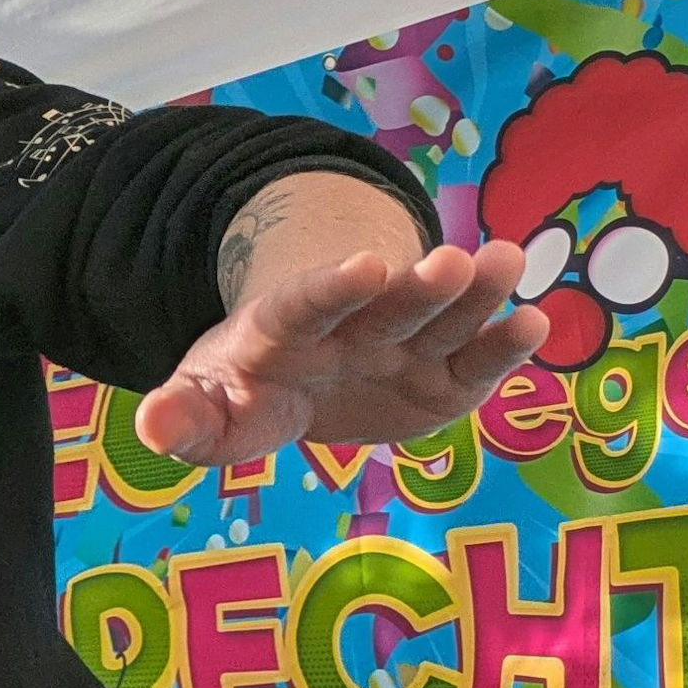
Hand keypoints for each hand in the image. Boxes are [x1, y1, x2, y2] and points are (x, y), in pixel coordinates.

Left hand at [137, 241, 544, 465]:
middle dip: (418, 286)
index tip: (364, 265)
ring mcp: (405, 348)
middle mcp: (354, 328)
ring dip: (474, 294)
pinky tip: (535, 325)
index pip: (306, 304)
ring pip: (441, 317)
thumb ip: (187, 420)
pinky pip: (476, 361)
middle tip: (453, 260)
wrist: (296, 382)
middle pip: (386, 305)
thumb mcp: (209, 410)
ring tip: (506, 262)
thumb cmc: (245, 392)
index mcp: (285, 330)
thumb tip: (153, 428)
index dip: (332, 287)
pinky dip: (504, 347)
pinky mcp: (446, 379)